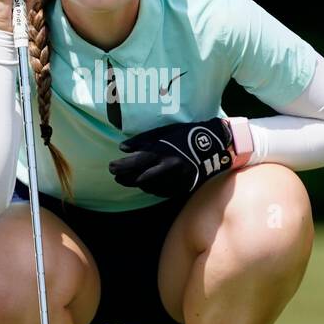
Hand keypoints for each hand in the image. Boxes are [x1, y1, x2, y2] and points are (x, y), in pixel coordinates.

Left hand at [108, 117, 234, 197]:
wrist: (212, 145)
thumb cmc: (185, 135)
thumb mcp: (164, 131)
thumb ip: (143, 140)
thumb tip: (122, 148)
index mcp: (161, 153)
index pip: (134, 163)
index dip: (120, 166)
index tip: (111, 167)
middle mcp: (167, 169)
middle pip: (139, 178)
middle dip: (125, 178)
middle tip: (116, 176)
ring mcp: (175, 180)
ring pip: (149, 187)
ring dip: (137, 184)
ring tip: (129, 180)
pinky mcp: (181, 187)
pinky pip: (161, 192)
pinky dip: (151, 188)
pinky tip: (146, 184)